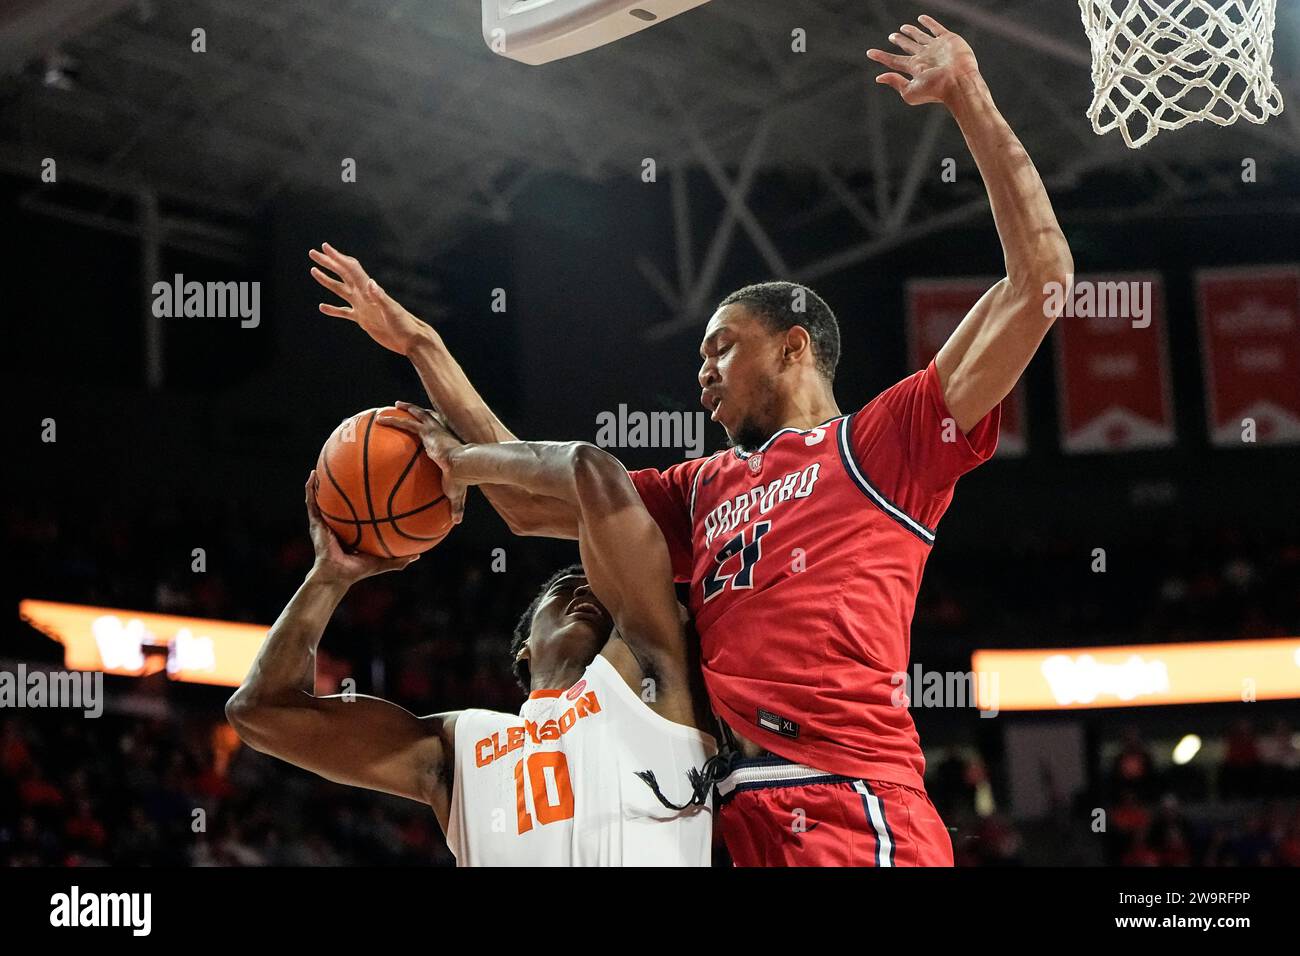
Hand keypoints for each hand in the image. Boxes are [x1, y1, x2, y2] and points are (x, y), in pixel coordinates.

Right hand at [304, 471, 419, 584]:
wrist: (338, 575)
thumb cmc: (358, 570)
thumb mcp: (382, 560)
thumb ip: (399, 558)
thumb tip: (419, 554)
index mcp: (352, 530)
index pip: (356, 511)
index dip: (361, 498)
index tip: (370, 482)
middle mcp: (338, 524)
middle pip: (340, 501)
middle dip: (342, 486)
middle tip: (348, 468)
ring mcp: (325, 523)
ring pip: (323, 498)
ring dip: (322, 482)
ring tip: (323, 464)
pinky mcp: (316, 523)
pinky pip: (312, 503)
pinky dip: (311, 489)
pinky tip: (312, 475)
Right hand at [309, 242, 431, 355]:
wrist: (410, 340)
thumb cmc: (404, 324)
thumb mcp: (391, 310)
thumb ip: (380, 297)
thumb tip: (370, 282)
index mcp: (369, 290)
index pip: (350, 269)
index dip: (337, 257)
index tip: (324, 247)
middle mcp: (364, 295)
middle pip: (342, 274)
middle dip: (328, 263)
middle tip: (313, 253)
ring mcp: (362, 307)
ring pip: (340, 290)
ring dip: (327, 281)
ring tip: (313, 271)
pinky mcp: (363, 320)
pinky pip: (344, 312)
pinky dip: (333, 310)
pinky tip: (322, 307)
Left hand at [377, 402, 467, 524]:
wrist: (463, 467)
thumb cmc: (461, 480)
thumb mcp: (455, 494)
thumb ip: (454, 506)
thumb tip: (456, 522)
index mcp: (448, 446)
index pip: (441, 436)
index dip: (434, 432)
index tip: (428, 432)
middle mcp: (442, 434)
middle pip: (430, 419)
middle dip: (419, 414)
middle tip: (409, 411)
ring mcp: (435, 430)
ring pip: (418, 415)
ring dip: (407, 409)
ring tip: (394, 407)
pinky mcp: (428, 430)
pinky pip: (406, 422)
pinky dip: (393, 420)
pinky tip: (380, 419)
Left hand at [867, 15, 979, 107]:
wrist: (958, 81)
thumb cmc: (935, 90)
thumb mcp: (910, 91)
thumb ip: (895, 82)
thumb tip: (879, 78)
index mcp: (914, 69)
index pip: (894, 61)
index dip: (881, 56)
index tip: (869, 52)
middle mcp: (924, 58)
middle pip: (908, 47)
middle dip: (899, 41)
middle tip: (891, 36)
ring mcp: (935, 48)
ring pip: (920, 37)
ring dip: (912, 32)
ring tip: (903, 28)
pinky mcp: (947, 40)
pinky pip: (936, 28)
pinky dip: (929, 23)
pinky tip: (922, 19)